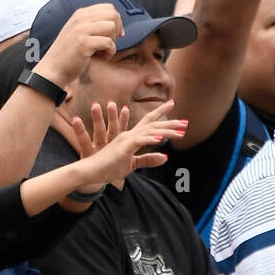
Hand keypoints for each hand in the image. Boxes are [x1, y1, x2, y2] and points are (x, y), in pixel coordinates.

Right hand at [33, 3, 120, 85]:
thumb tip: (116, 22)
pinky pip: (108, 43)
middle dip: (116, 29)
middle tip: (108, 42)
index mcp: (80, 14)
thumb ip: (93, 23)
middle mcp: (80, 19)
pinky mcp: (84, 43)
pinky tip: (101, 57)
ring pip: (112, 27)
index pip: (108, 8)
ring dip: (113, 41)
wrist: (53, 69)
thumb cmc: (69, 53)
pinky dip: (109, 52)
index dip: (116, 21)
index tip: (112, 34)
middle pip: (113, 15)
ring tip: (103, 50)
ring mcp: (81, 30)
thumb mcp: (78, 31)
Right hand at [69, 100, 186, 189]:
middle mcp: (129, 135)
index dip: (160, 113)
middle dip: (169, 122)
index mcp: (131, 138)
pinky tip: (161, 140)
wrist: (89, 171)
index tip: (171, 103)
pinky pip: (139, 141)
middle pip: (152, 125)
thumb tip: (165, 157)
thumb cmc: (108, 167)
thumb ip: (148, 159)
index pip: (148, 122)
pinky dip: (150, 139)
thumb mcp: (132, 164)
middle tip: (185, 122)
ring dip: (166, 131)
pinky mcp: (123, 148)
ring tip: (181, 131)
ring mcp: (126, 140)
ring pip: (149, 132)